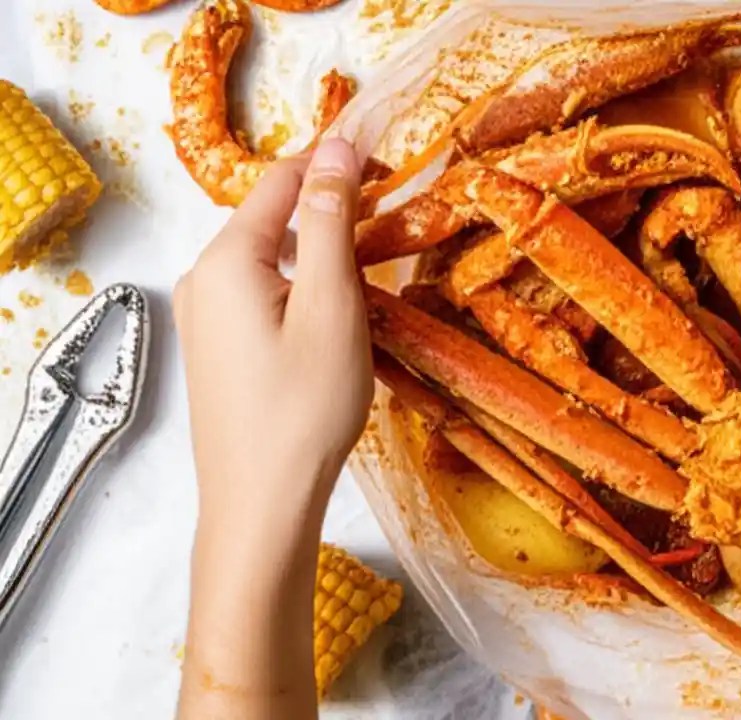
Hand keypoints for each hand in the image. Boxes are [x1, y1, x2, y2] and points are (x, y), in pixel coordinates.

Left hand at [174, 138, 371, 526]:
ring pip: (267, 260)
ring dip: (316, 258)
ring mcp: (202, 317)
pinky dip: (298, 291)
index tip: (388, 168)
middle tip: (389, 228)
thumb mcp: (330, 305)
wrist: (261, 501)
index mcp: (225, 260)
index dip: (336, 164)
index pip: (282, 180)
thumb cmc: (302, 410)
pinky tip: (330, 323)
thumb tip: (336, 147)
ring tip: (368, 282)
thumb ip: (330, 221)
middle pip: (271, 219)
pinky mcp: (213, 349)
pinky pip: (258, 295)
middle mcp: (201, 280)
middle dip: (329, 214)